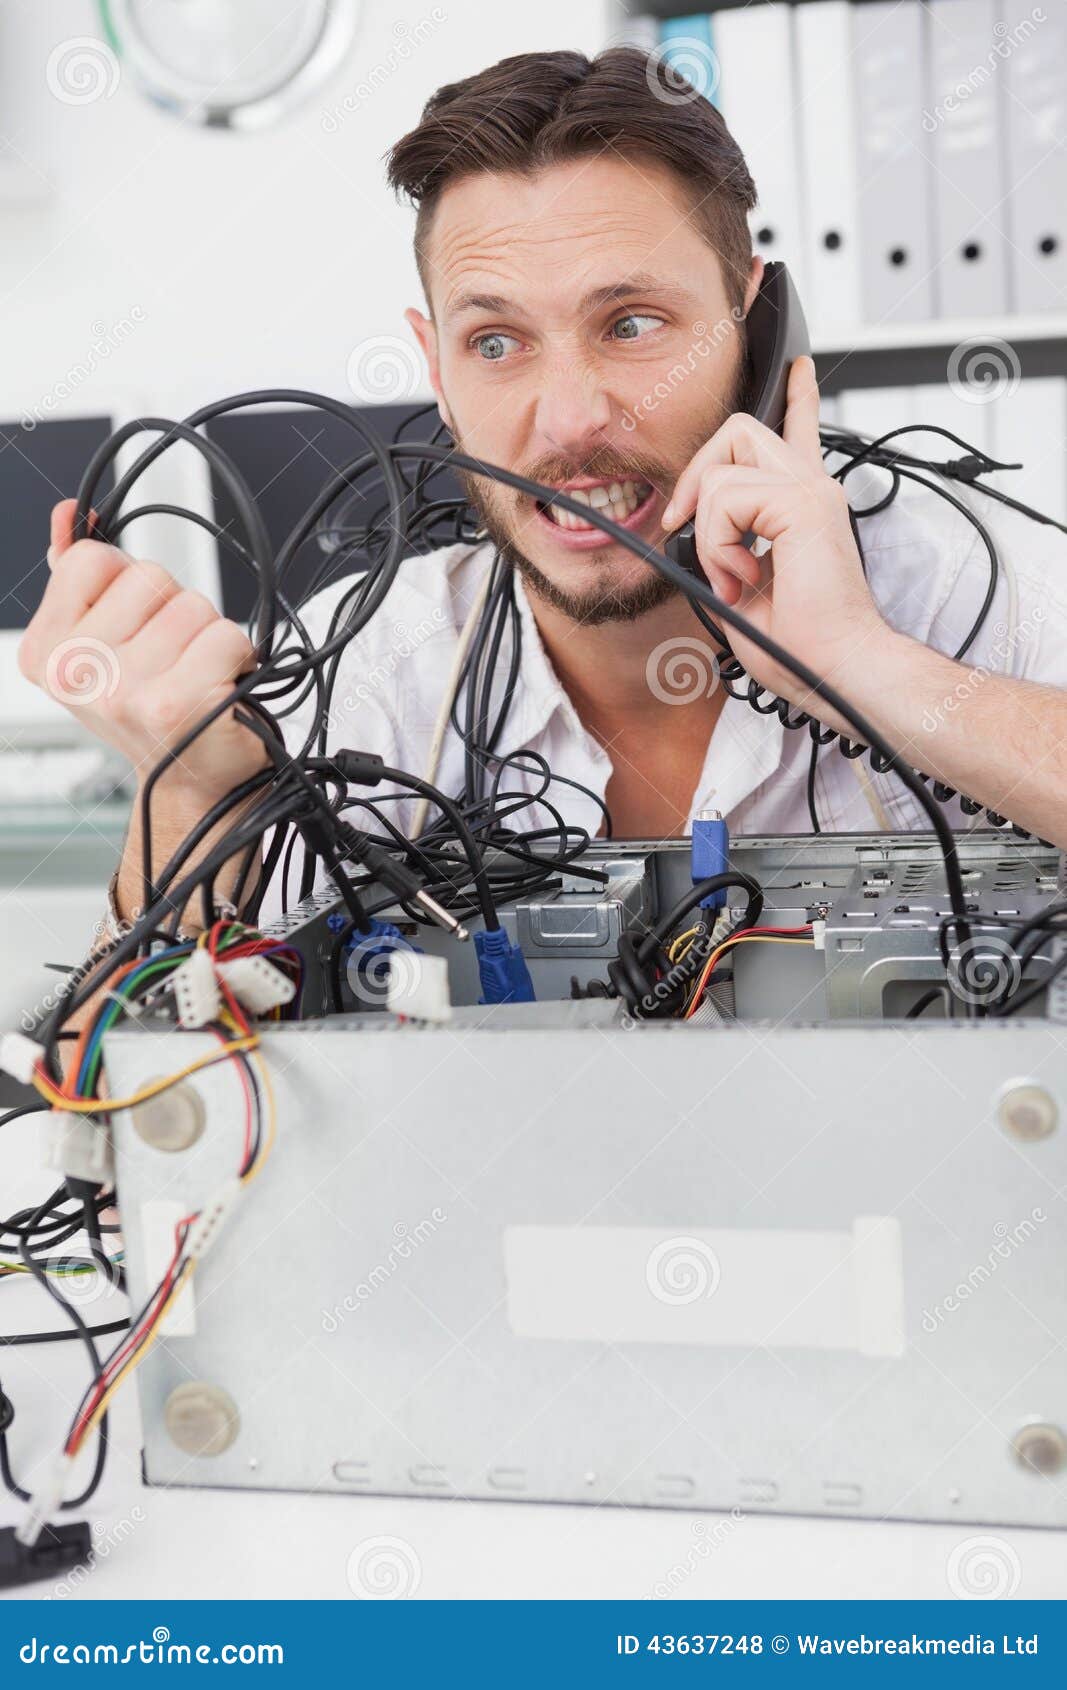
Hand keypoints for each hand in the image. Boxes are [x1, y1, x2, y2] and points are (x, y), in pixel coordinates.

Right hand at [18, 500, 269, 807]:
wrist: (190, 782)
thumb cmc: (150, 710)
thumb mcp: (99, 640)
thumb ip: (79, 575)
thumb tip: (67, 514)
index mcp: (44, 652)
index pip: (93, 559)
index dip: (129, 584)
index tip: (135, 628)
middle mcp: (75, 673)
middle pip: (150, 578)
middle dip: (174, 609)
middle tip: (170, 661)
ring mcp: (122, 691)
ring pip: (193, 606)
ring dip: (208, 636)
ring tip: (194, 676)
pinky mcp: (177, 705)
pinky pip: (227, 635)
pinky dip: (236, 657)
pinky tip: (217, 690)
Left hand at [662, 357, 894, 728]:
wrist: (836, 668)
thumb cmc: (801, 646)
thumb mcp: (744, 588)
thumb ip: (724, 548)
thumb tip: (688, 533)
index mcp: (806, 505)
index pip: (801, 432)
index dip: (799, 396)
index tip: (799, 367)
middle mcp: (812, 488)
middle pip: (738, 430)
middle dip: (697, 476)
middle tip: (689, 526)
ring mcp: (810, 490)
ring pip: (719, 473)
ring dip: (709, 535)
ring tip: (736, 578)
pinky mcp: (801, 503)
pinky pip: (724, 500)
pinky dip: (719, 545)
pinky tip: (746, 577)